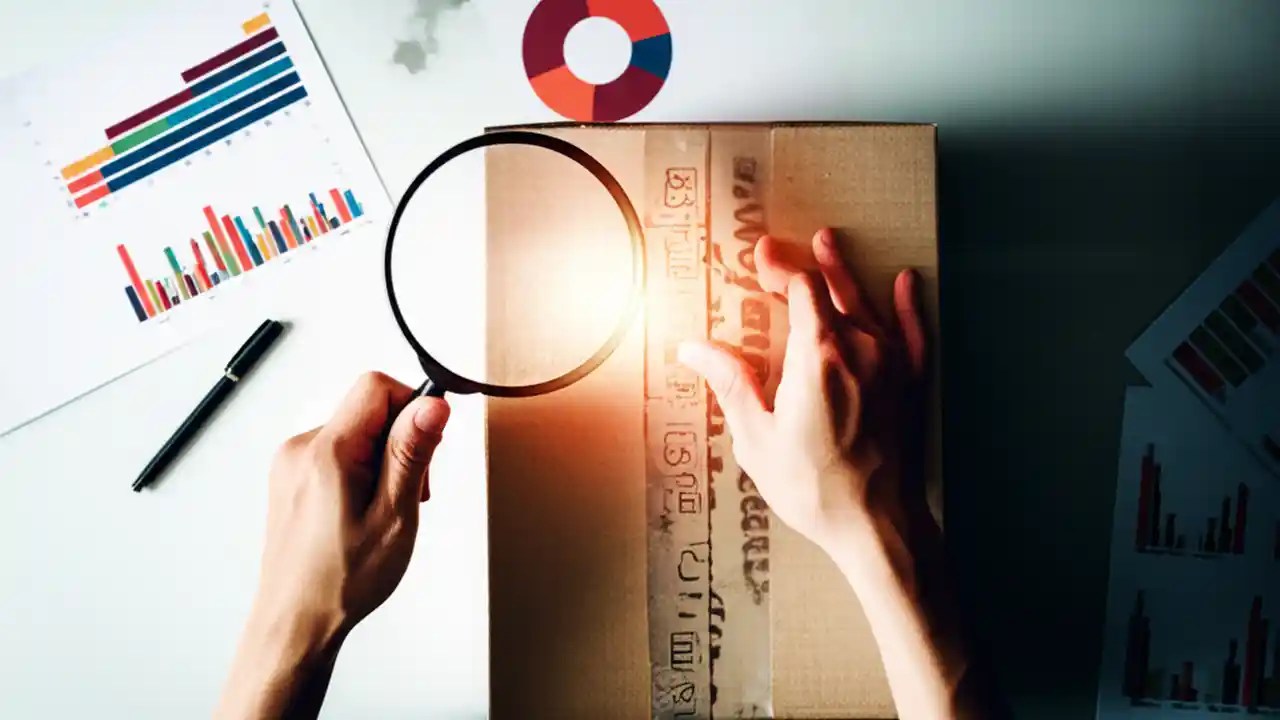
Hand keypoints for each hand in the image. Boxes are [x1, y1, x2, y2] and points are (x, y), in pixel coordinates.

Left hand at [217, 372, 448, 719]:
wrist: (295, 621)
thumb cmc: (342, 581)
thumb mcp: (394, 516)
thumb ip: (412, 454)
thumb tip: (433, 404)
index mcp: (327, 452)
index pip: (376, 387)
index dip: (411, 407)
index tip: (426, 446)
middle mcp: (301, 448)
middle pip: (368, 410)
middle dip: (400, 442)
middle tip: (408, 494)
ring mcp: (292, 463)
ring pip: (355, 433)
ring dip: (381, 461)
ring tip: (383, 511)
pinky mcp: (291, 477)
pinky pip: (337, 453)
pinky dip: (360, 473)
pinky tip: (363, 513)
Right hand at [679, 228, 927, 553]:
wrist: (878, 524)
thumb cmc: (814, 488)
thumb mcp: (757, 439)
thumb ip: (731, 384)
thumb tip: (694, 349)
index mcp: (816, 358)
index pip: (799, 290)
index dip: (779, 267)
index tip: (760, 255)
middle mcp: (858, 350)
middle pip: (830, 290)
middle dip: (801, 267)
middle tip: (777, 252)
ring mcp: (891, 364)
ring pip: (866, 304)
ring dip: (843, 274)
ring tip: (828, 244)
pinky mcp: (910, 384)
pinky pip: (912, 332)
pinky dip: (906, 305)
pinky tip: (904, 282)